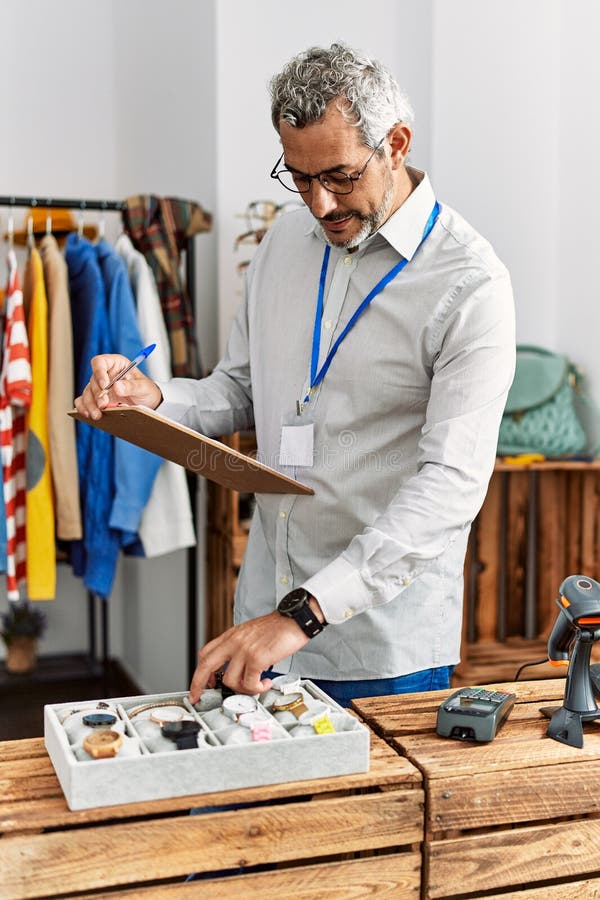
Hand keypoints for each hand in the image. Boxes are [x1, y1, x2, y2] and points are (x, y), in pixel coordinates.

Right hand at [74, 354, 162, 419]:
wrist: (148, 403)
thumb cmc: (146, 390)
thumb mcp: (144, 387)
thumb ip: (132, 386)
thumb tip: (117, 386)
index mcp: (116, 364)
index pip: (100, 362)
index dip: (99, 372)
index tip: (104, 385)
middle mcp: (105, 374)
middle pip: (93, 380)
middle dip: (97, 394)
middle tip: (103, 405)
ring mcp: (99, 387)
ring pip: (87, 393)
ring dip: (90, 405)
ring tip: (97, 415)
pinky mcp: (96, 399)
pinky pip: (84, 402)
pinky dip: (84, 408)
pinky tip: (88, 415)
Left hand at [188, 612, 308, 702]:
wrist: (295, 619)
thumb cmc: (278, 627)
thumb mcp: (250, 633)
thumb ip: (239, 647)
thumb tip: (235, 668)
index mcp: (232, 635)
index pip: (206, 653)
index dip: (200, 671)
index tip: (201, 683)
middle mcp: (234, 641)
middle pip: (206, 665)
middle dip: (198, 685)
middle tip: (199, 697)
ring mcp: (244, 650)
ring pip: (229, 680)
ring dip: (243, 689)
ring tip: (256, 685)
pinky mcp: (257, 658)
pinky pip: (250, 683)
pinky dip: (258, 688)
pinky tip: (267, 682)